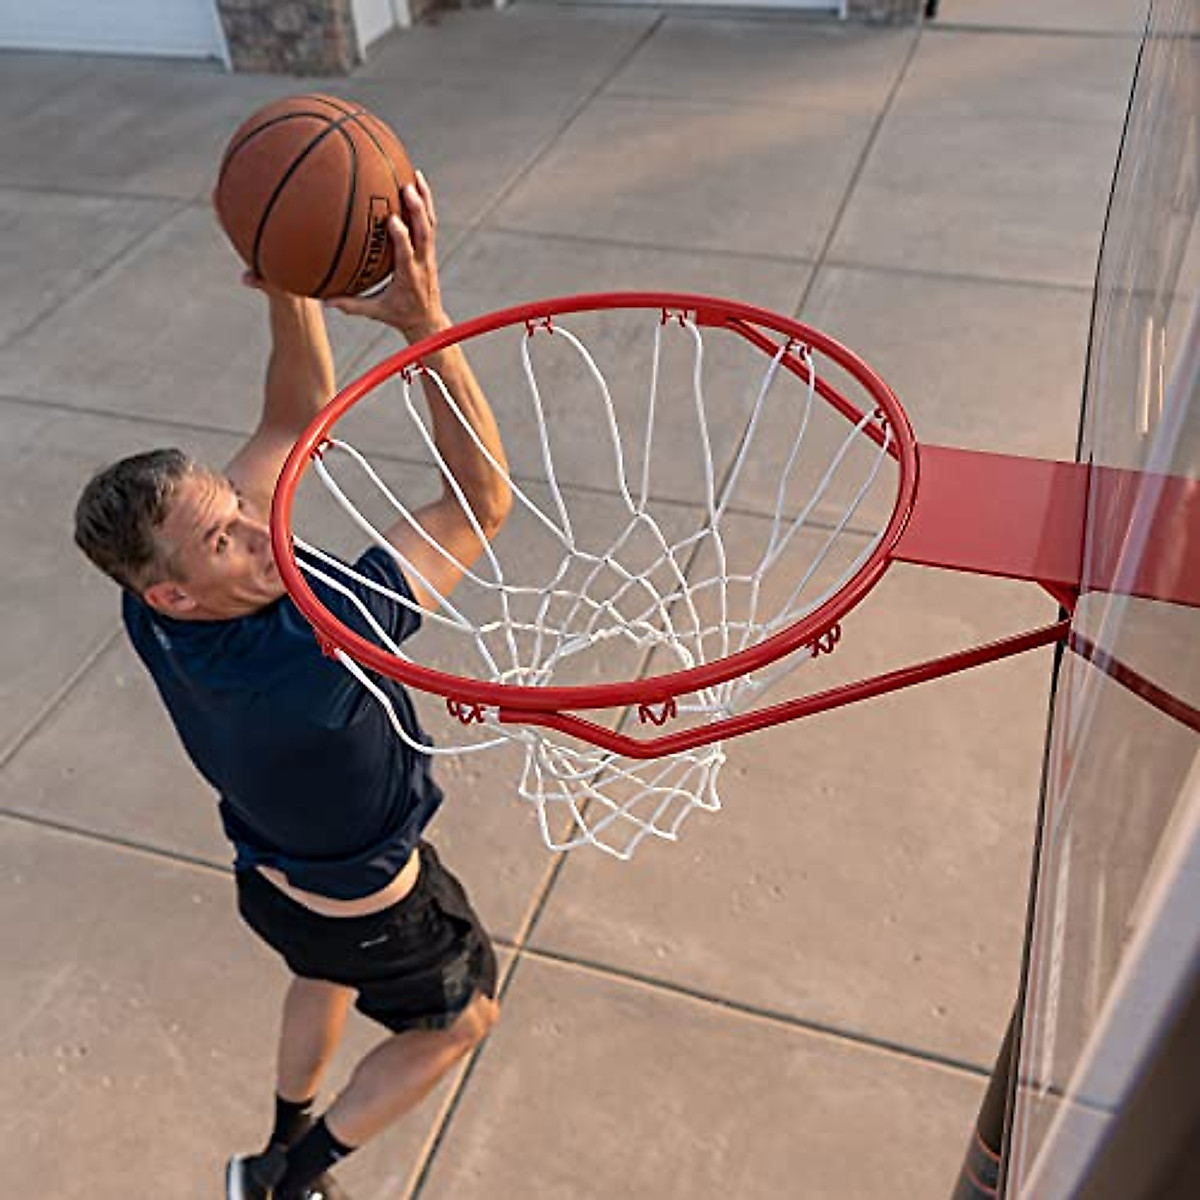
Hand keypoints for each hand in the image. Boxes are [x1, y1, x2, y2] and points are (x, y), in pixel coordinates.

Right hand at [323, 170, 448, 340]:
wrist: (428, 321)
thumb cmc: (400, 315)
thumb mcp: (376, 312)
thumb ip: (351, 305)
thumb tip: (324, 300)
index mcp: (409, 277)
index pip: (406, 254)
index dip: (402, 237)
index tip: (394, 219)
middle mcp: (423, 263)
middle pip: (424, 233)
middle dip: (417, 211)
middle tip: (407, 187)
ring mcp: (429, 255)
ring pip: (431, 225)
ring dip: (425, 201)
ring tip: (417, 176)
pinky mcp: (430, 251)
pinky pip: (430, 224)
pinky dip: (426, 204)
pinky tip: (418, 186)